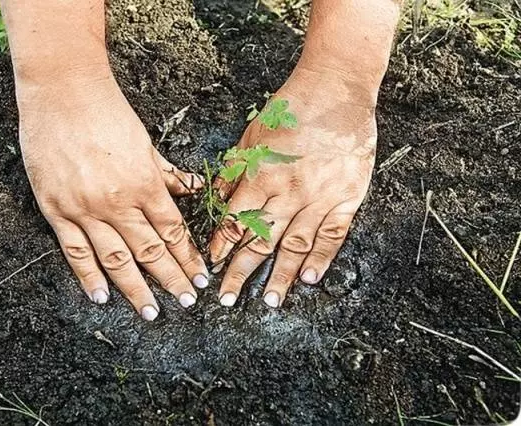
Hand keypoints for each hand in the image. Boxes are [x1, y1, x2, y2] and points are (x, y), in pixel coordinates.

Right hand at [18, 74, 208, 320]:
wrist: (62, 93)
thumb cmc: (106, 111)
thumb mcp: (145, 141)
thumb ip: (167, 173)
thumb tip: (192, 187)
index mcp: (145, 184)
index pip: (174, 231)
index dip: (189, 258)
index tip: (200, 276)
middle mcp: (119, 203)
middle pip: (151, 251)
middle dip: (173, 279)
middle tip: (187, 301)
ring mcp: (86, 209)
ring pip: (117, 259)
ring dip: (137, 289)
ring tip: (152, 312)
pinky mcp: (57, 210)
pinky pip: (76, 251)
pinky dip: (89, 276)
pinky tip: (101, 296)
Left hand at [209, 68, 376, 307]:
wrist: (336, 91)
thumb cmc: (290, 110)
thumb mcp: (250, 136)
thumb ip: (233, 172)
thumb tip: (213, 200)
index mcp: (261, 175)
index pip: (235, 220)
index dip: (222, 247)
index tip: (212, 267)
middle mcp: (288, 192)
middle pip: (261, 240)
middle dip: (242, 272)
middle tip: (230, 299)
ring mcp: (319, 197)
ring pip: (296, 244)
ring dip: (280, 275)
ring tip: (270, 301)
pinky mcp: (346, 197)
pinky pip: (332, 233)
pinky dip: (321, 257)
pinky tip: (310, 278)